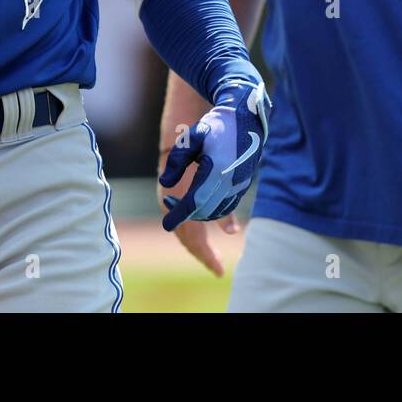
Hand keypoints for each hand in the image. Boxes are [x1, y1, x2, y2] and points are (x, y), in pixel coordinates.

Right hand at [157, 159, 240, 276]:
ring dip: (198, 247)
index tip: (219, 270)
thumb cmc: (201, 151)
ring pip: (184, 232)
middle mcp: (170, 205)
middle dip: (203, 255)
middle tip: (219, 269)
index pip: (193, 238)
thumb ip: (222, 205)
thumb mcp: (215, 175)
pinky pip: (182, 222)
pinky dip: (194, 235)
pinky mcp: (172, 197)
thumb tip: (232, 232)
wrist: (180, 131)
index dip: (206, 255)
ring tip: (214, 259)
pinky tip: (204, 239)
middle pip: (187, 239)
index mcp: (179, 203)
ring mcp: (169, 201)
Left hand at [158, 78, 270, 232]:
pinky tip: (200, 198)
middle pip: (205, 210)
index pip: (195, 202)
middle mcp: (231, 181)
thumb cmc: (215, 126)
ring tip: (182, 202)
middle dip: (185, 212)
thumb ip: (176, 161)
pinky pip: (227, 206)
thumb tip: (164, 185)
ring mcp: (240, 185)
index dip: (179, 215)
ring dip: (198, 212)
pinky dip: (212, 209)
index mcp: (216, 170)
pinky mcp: (244, 185)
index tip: (166, 225)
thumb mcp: (191, 138)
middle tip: (169, 203)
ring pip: (217, 211)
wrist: (246, 117)